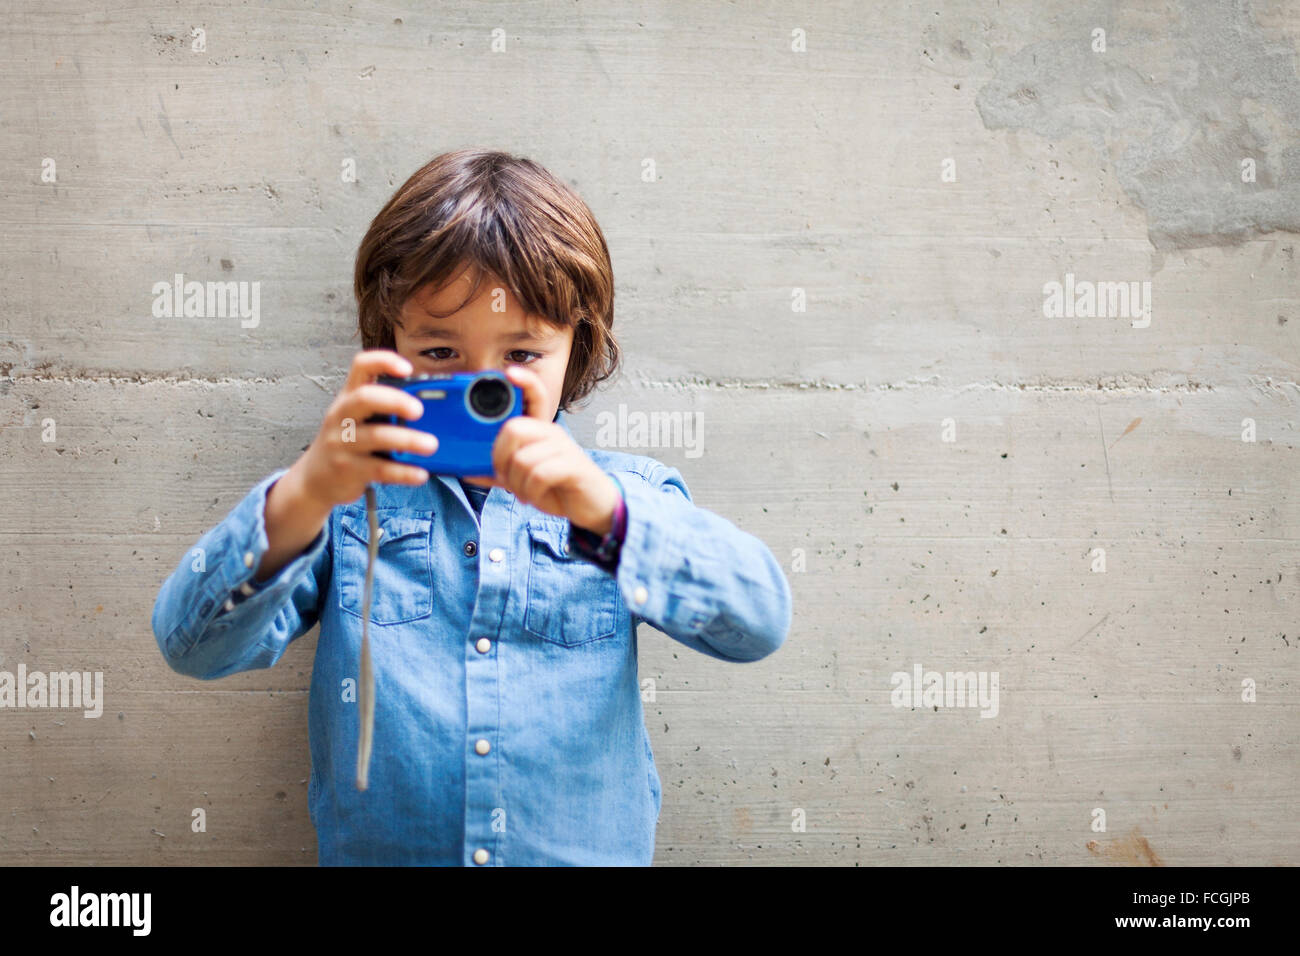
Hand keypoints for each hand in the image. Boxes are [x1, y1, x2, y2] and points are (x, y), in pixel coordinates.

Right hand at [292, 349, 438, 508]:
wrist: (315, 479)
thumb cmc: (348, 443)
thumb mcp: (359, 419)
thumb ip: (387, 410)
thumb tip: (437, 411)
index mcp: (349, 397)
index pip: (361, 366)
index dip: (384, 361)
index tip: (408, 368)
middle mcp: (342, 416)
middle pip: (365, 398)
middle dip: (395, 400)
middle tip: (419, 410)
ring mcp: (342, 443)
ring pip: (376, 436)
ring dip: (407, 439)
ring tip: (431, 445)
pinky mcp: (348, 469)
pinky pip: (379, 469)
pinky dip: (403, 472)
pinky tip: (420, 474)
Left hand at [476, 364, 621, 533]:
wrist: (592, 507)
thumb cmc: (558, 488)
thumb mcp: (523, 480)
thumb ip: (499, 474)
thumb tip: (468, 472)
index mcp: (540, 431)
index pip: (534, 398)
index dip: (525, 382)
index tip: (510, 372)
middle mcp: (552, 434)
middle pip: (514, 429)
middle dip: (500, 459)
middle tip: (505, 478)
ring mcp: (565, 449)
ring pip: (522, 459)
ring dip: (516, 484)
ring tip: (524, 493)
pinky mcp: (574, 467)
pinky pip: (539, 475)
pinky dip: (530, 492)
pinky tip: (534, 497)